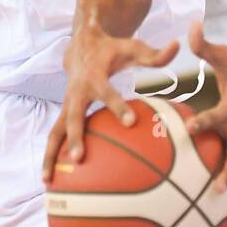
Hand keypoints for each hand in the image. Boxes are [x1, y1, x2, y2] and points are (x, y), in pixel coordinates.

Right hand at [42, 24, 178, 182]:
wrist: (80, 46)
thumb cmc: (112, 50)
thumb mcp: (133, 48)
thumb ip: (155, 54)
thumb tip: (177, 46)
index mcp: (95, 77)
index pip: (107, 92)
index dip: (118, 106)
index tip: (131, 123)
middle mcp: (77, 93)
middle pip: (73, 117)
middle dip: (76, 137)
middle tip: (80, 157)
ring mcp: (66, 105)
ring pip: (55, 131)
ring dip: (51, 155)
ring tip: (48, 180)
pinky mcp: (63, 114)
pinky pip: (55, 137)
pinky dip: (51, 157)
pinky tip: (51, 180)